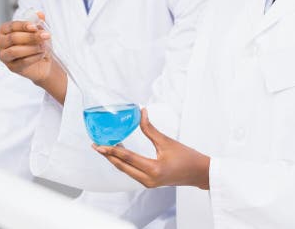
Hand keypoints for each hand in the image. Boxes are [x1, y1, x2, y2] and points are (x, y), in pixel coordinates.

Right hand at [0, 14, 53, 84]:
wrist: (43, 61)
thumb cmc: (38, 43)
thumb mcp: (40, 30)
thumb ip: (39, 22)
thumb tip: (40, 14)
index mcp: (4, 31)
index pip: (10, 26)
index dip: (23, 25)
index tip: (35, 26)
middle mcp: (0, 43)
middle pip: (12, 38)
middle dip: (30, 36)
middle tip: (45, 36)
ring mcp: (4, 56)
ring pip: (14, 51)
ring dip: (32, 48)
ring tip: (43, 46)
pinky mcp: (11, 67)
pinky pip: (22, 62)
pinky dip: (34, 57)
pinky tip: (42, 54)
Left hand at [93, 109, 209, 189]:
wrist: (199, 173)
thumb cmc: (187, 157)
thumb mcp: (167, 141)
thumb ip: (150, 128)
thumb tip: (140, 112)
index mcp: (153, 170)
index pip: (127, 158)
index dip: (112, 150)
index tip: (99, 144)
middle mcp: (148, 180)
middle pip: (122, 166)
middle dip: (108, 155)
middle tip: (96, 145)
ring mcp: (148, 183)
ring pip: (126, 170)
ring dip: (115, 159)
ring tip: (104, 147)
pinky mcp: (149, 182)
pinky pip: (132, 172)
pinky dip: (123, 162)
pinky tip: (119, 153)